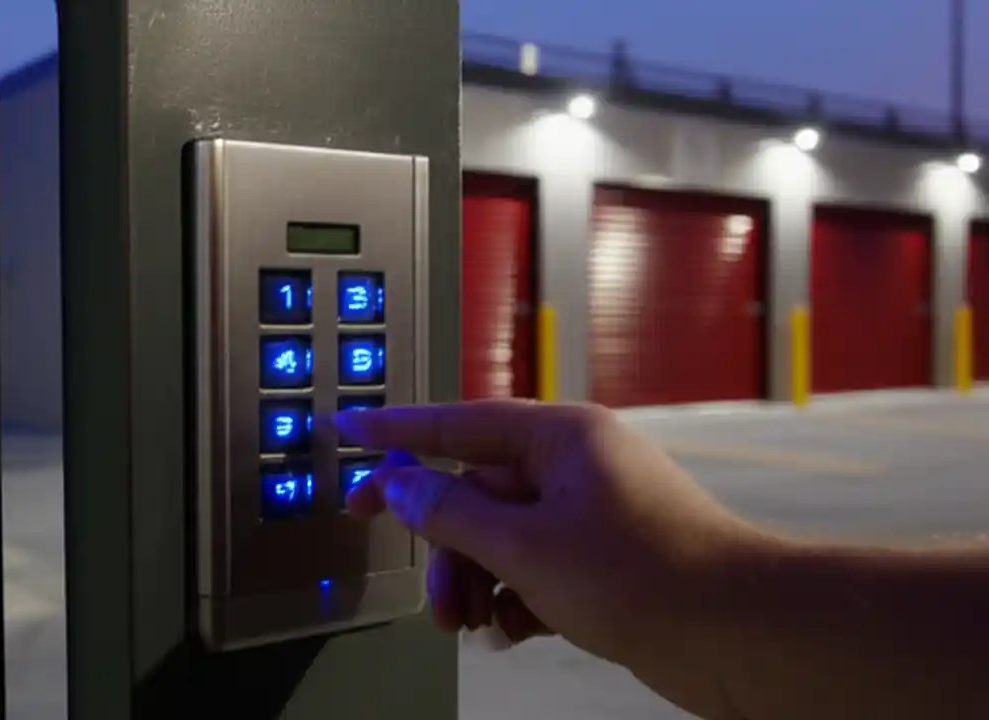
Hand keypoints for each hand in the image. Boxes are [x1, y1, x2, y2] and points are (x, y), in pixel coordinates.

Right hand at [337, 400, 769, 674]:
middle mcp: (576, 466)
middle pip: (477, 493)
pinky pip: (536, 567)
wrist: (740, 635)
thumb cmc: (650, 576)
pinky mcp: (605, 558)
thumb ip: (452, 513)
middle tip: (432, 596)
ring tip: (473, 624)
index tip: (351, 431)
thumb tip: (403, 485)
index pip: (458, 422)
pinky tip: (514, 628)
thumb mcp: (525, 545)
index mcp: (560, 437)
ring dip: (478, 581)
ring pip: (503, 537)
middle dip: (448, 549)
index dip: (397, 431)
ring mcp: (592, 513)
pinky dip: (516, 597)